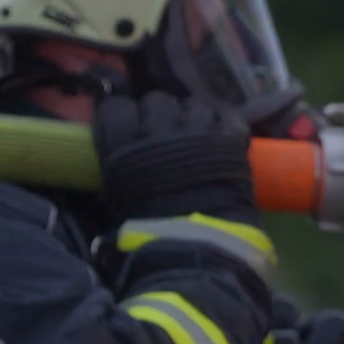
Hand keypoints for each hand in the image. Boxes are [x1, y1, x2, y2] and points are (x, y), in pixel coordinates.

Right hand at [91, 91, 258, 224]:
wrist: (197, 243)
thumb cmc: (148, 224)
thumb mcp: (117, 192)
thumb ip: (117, 162)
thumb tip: (119, 150)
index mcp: (123, 140)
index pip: (115, 106)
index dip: (123, 115)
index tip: (127, 125)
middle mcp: (158, 125)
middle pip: (156, 100)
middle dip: (158, 114)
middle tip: (164, 134)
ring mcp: (196, 127)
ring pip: (192, 102)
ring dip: (192, 116)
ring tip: (196, 136)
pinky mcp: (228, 135)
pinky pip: (224, 112)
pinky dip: (222, 121)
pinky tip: (220, 134)